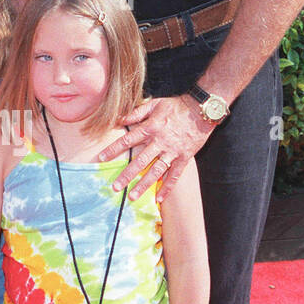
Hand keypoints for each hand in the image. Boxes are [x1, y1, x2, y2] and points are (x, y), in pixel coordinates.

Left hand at [99, 95, 215, 200]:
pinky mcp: (184, 158)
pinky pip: (175, 175)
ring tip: (132, 196)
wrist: (202, 110)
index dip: (114, 149)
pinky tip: (159, 199)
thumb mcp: (155, 104)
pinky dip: (167, 187)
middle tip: (115, 187)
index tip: (101, 158)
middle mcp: (160, 141)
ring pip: (156, 171)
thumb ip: (137, 112)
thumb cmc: (177, 106)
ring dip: (143, 185)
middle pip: (140, 161)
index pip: (128, 140)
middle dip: (127, 175)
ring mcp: (173, 151)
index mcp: (151, 127)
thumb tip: (119, 119)